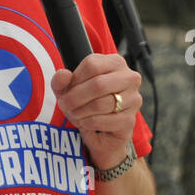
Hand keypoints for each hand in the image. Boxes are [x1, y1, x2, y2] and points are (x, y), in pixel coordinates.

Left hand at [51, 53, 141, 168]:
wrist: (100, 132)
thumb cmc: (85, 103)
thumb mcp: (68, 89)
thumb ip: (61, 80)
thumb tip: (63, 75)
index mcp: (116, 63)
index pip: (92, 65)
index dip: (74, 79)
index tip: (66, 89)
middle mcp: (129, 78)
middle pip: (98, 84)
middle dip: (75, 97)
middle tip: (64, 105)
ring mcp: (133, 99)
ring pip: (101, 104)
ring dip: (81, 111)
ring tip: (74, 114)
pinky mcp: (130, 119)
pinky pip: (104, 121)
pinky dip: (88, 123)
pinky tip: (85, 123)